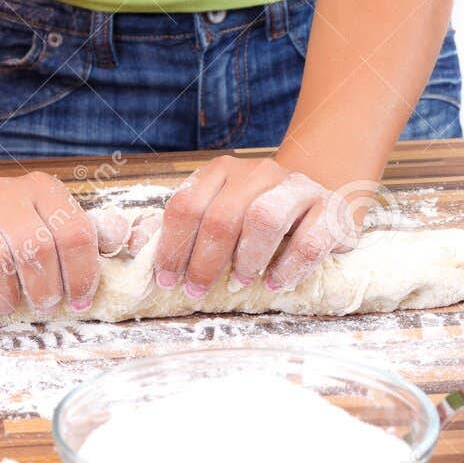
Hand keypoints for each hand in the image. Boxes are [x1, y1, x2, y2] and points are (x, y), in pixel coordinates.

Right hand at [0, 173, 127, 318]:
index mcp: (41, 188)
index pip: (74, 231)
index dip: (82, 274)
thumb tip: (127, 238)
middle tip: (41, 305)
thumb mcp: (51, 223)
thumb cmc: (11, 230)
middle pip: (34, 248)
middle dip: (43, 289)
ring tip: (6, 306)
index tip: (79, 301)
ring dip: (3, 298)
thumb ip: (88, 233)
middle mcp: (2, 192)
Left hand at [150, 156, 358, 297]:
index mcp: (223, 172)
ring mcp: (297, 188)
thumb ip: (180, 227)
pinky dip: (289, 266)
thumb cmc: (258, 217)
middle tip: (197, 291)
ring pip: (263, 218)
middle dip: (203, 261)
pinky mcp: (331, 210)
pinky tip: (276, 281)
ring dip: (246, 258)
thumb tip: (132, 244)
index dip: (172, 246)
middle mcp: (259, 173)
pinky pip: (309, 239)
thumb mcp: (218, 213)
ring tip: (239, 281)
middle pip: (221, 216)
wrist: (323, 198)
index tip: (166, 280)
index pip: (186, 204)